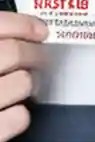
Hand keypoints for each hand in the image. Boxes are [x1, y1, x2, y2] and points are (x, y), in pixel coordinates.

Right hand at [0, 13, 45, 141]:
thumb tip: (11, 33)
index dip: (21, 25)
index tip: (38, 30)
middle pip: (14, 52)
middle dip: (33, 53)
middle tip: (37, 56)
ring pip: (23, 82)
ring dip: (26, 84)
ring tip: (17, 87)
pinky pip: (19, 117)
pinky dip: (19, 114)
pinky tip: (8, 112)